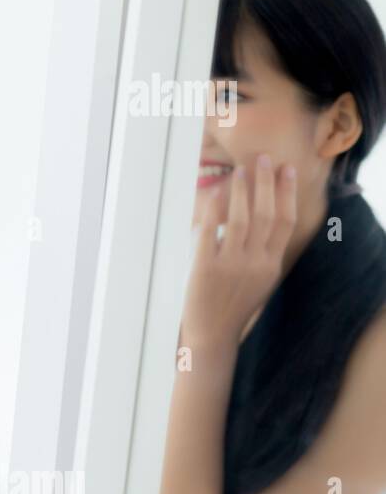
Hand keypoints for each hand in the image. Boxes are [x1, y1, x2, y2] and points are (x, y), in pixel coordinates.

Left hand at [181, 154, 296, 349]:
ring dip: (242, 191)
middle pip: (266, 215)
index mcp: (271, 264)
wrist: (212, 334)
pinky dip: (215, 211)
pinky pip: (211, 233)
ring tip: (240, 171)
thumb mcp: (258, 280)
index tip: (287, 170)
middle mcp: (255, 263)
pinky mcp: (206, 268)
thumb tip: (255, 220)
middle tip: (263, 159)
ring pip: (241, 219)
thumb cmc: (232, 305)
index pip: (285, 221)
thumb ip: (261, 253)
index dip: (286, 193)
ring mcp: (231, 265)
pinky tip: (216, 193)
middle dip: (266, 183)